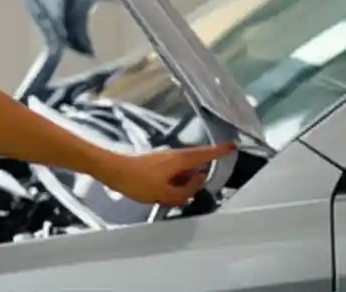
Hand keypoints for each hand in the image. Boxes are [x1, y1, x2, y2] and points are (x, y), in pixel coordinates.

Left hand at [93, 142, 236, 206]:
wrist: (113, 170)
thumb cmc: (136, 179)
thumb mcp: (164, 192)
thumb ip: (185, 190)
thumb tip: (197, 184)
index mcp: (179, 160)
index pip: (205, 154)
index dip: (220, 151)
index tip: (232, 147)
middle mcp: (174, 156)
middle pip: (195, 166)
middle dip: (195, 181)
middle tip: (188, 194)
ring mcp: (165, 159)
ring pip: (182, 173)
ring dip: (181, 185)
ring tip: (167, 197)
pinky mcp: (157, 164)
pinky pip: (172, 175)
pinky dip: (171, 185)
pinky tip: (161, 195)